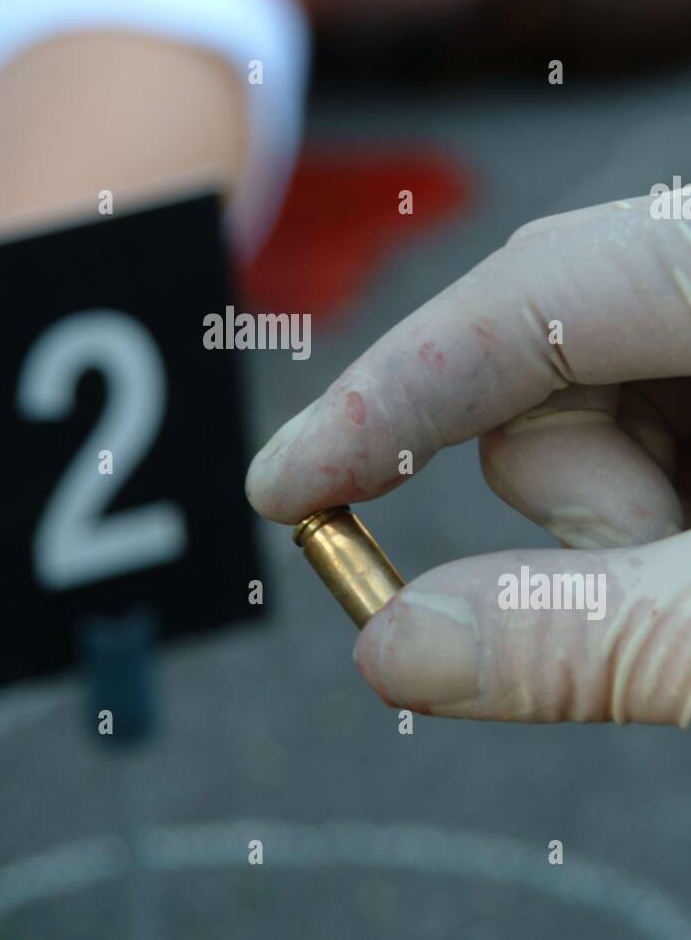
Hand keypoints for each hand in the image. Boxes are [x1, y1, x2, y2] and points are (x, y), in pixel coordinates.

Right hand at [247, 194, 690, 724]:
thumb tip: (393, 651)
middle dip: (572, 500)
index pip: (524, 289)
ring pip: (600, 403)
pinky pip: (651, 420)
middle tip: (654, 593)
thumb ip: (580, 633)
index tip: (285, 485)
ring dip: (624, 518)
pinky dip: (653, 507)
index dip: (390, 394)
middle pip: (556, 361)